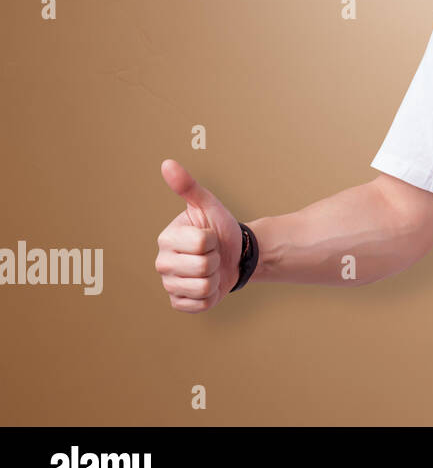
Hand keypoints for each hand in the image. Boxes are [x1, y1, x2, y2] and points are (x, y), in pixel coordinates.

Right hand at [155, 159, 243, 311]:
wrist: (234, 254)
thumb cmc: (220, 227)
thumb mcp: (209, 205)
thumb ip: (189, 187)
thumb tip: (167, 163)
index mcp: (166, 239)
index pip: (201, 242)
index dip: (214, 239)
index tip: (210, 236)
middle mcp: (162, 263)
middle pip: (204, 266)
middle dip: (217, 259)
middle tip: (213, 253)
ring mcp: (169, 285)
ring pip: (203, 287)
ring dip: (216, 278)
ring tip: (212, 269)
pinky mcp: (180, 303)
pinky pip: (200, 304)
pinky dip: (212, 296)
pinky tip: (210, 284)